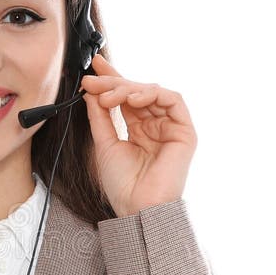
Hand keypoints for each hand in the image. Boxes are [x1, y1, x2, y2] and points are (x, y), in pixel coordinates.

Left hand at [80, 53, 197, 217]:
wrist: (138, 208)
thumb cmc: (123, 184)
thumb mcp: (104, 143)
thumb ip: (99, 116)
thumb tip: (91, 90)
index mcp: (138, 129)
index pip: (125, 97)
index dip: (112, 79)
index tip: (94, 66)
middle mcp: (155, 125)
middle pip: (136, 91)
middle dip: (113, 82)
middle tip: (93, 81)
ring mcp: (170, 127)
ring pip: (152, 92)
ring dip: (128, 88)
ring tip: (108, 96)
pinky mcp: (185, 131)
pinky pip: (173, 100)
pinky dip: (152, 93)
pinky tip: (132, 98)